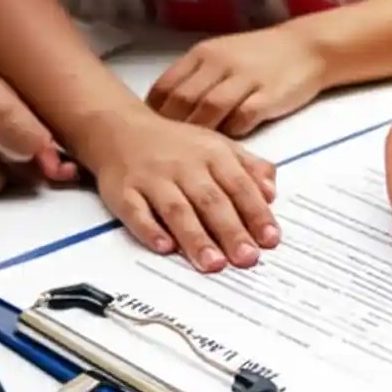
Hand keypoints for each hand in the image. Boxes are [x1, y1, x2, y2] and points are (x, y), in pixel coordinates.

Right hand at [81, 110, 279, 271]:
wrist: (120, 128)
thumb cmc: (177, 145)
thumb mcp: (219, 146)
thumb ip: (250, 169)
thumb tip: (271, 193)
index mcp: (213, 155)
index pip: (240, 187)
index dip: (256, 214)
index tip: (270, 239)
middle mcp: (184, 166)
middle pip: (211, 202)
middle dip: (231, 231)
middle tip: (247, 258)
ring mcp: (152, 179)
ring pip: (177, 210)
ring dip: (196, 238)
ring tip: (213, 263)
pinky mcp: (123, 191)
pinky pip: (136, 212)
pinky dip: (150, 230)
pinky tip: (165, 248)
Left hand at [146, 26, 327, 137]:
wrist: (306, 48)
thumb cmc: (259, 56)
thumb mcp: (221, 56)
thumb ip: (196, 78)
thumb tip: (168, 110)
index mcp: (203, 54)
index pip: (166, 85)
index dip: (155, 112)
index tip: (155, 132)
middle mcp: (220, 63)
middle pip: (183, 99)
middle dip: (174, 127)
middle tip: (173, 149)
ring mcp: (245, 79)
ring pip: (210, 109)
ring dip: (201, 133)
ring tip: (199, 152)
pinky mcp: (268, 96)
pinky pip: (242, 118)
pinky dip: (232, 132)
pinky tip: (231, 142)